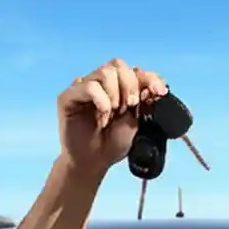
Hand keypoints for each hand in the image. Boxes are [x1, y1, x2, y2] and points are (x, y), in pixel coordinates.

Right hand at [57, 58, 168, 175]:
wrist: (94, 163)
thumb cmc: (112, 144)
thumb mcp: (135, 122)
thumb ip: (143, 101)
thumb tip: (154, 85)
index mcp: (119, 88)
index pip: (135, 70)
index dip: (150, 78)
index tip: (159, 92)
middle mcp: (101, 84)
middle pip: (119, 65)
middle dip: (130, 85)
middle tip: (129, 107)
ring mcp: (84, 87)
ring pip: (105, 72)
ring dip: (115, 93)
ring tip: (113, 113)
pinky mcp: (69, 96)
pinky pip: (89, 86)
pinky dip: (101, 100)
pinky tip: (102, 117)